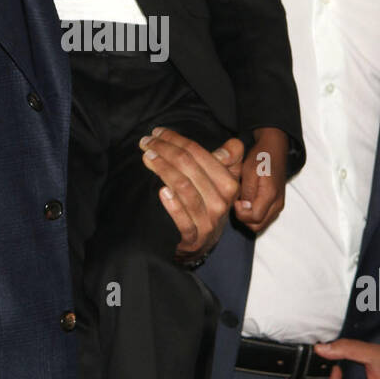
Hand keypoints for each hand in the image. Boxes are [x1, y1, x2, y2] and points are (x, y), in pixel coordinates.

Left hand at [139, 127, 242, 260]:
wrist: (200, 245)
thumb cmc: (206, 206)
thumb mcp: (220, 183)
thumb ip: (227, 161)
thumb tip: (233, 144)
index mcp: (229, 183)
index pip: (200, 153)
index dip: (177, 139)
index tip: (158, 132)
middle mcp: (221, 201)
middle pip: (189, 166)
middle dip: (165, 149)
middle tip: (146, 142)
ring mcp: (208, 220)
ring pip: (184, 187)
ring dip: (163, 169)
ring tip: (147, 158)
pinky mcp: (193, 238)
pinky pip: (182, 219)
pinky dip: (172, 204)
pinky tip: (160, 192)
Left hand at [235, 127, 287, 233]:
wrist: (274, 149)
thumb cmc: (261, 157)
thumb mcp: (249, 170)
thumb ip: (246, 191)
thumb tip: (244, 208)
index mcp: (271, 195)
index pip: (254, 218)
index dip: (241, 213)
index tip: (235, 201)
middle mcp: (278, 204)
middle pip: (257, 226)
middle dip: (244, 218)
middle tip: (236, 203)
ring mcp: (278, 206)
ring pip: (260, 224)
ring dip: (248, 217)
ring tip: (241, 201)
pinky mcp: (276, 205)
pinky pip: (263, 219)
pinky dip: (253, 215)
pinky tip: (247, 201)